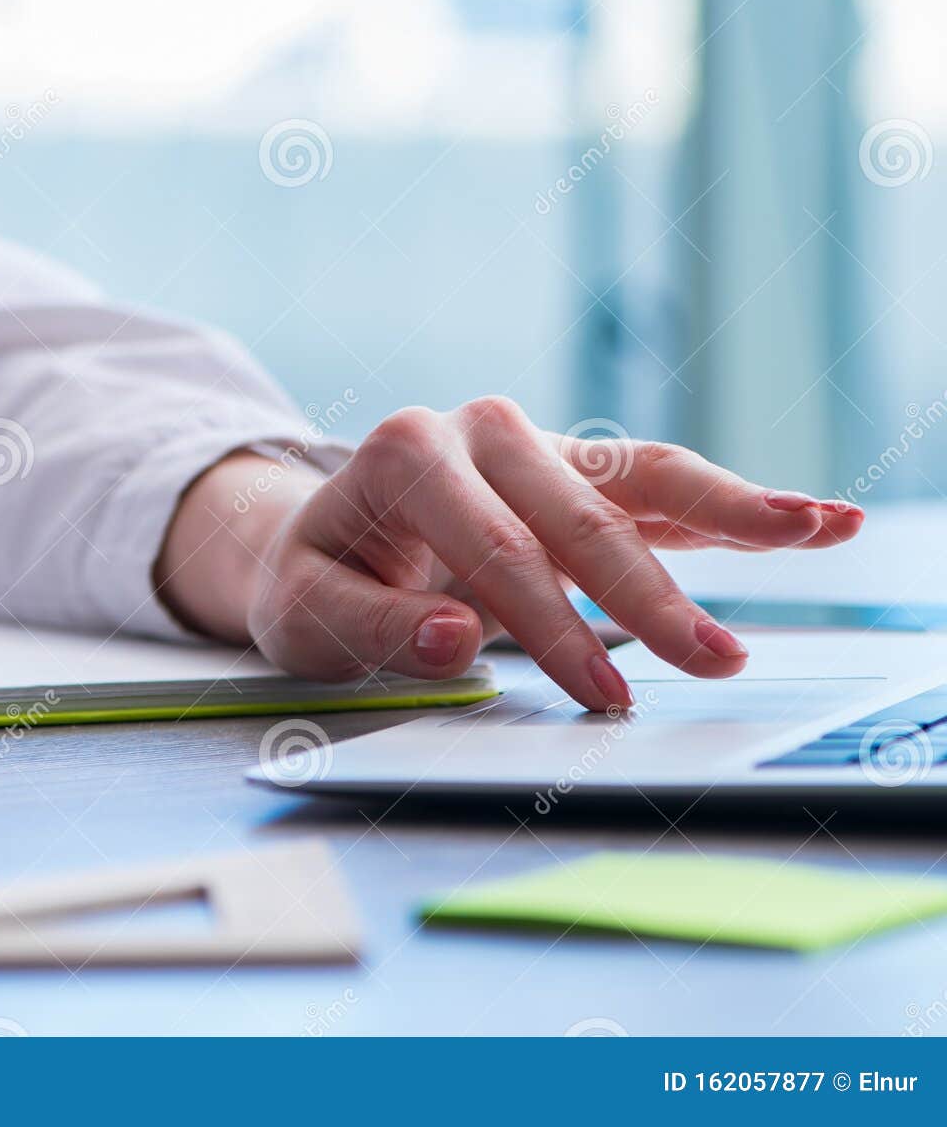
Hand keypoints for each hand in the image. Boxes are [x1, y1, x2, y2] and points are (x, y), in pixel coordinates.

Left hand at [156, 398, 861, 711]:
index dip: (551, 627)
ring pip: (640, 478)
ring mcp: (534, 443)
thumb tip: (453, 639)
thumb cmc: (315, 578)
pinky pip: (659, 488)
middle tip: (715, 661)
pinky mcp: (575, 471)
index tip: (603, 697)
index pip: (494, 549)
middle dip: (649, 595)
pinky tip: (810, 520)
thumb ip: (374, 627)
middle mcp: (477, 429)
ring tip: (819, 530)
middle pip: (577, 515)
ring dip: (730, 513)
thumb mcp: (307, 613)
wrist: (323, 535)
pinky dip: (731, 507)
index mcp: (404, 453)